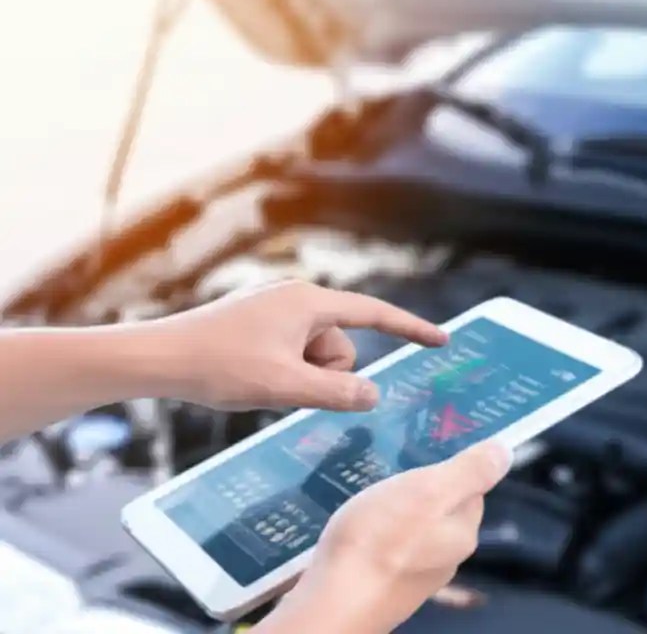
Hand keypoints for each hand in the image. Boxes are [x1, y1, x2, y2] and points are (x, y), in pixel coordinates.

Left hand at [147, 279, 445, 411]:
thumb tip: (373, 395)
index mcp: (309, 302)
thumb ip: (336, 393)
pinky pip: (294, 352)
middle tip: (281, 385)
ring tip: (260, 381)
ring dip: (301, 375)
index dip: (411, 330)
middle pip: (342, 346)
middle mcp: (297, 297)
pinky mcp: (259, 323)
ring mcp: (276, 308)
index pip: (375, 315)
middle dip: (323, 374)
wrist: (157, 358)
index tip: (441, 342)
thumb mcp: (285, 386)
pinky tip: (249, 376)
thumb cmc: (219, 366)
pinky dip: (284, 370)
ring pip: (317, 354)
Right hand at [260, 442, 511, 633]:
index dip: (450, 467)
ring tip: (369, 496)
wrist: (332, 605)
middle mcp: (446, 559)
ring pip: (414, 532)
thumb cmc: (380, 540)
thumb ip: (470, 471)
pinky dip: (376, 537)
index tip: (425, 451)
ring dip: (397, 513)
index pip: (471, 489)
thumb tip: (506, 451)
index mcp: (462, 533)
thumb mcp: (430, 491)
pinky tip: (356, 531)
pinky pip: (388, 551)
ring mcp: (415, 579)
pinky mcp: (384, 589)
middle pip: (442, 511)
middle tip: (391, 470)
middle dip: (421, 491)